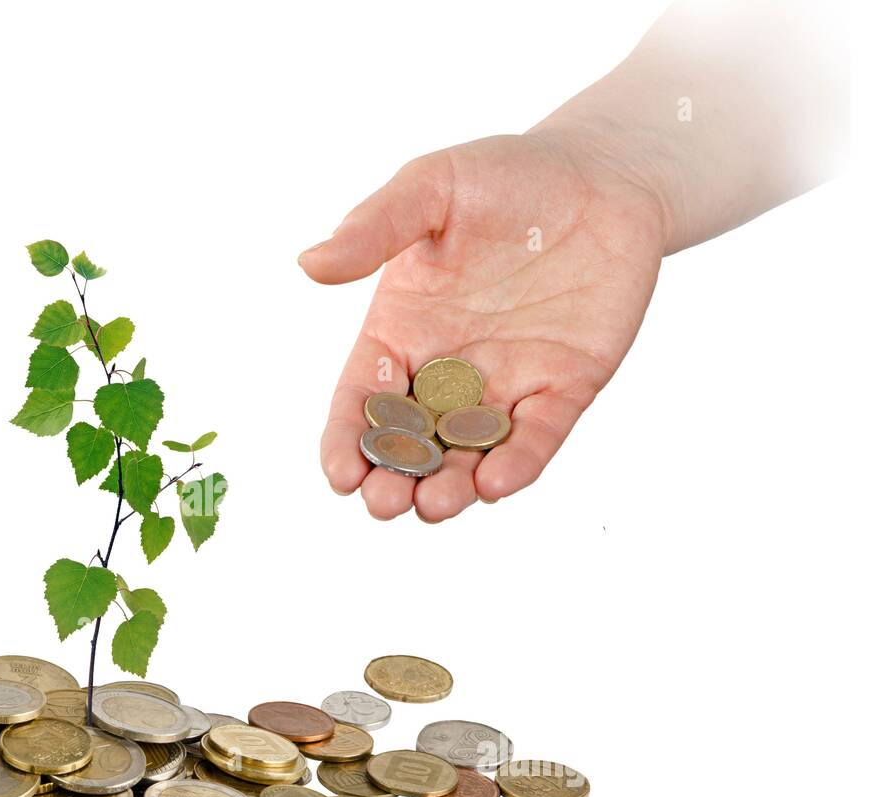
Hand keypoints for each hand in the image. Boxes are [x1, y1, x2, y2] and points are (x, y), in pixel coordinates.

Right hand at [301, 133, 666, 521]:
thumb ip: (374, 227)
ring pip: (467, 454)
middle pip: (411, 442)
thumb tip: (309, 263)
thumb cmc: (507, 175)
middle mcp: (447, 368)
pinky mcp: (563, 389)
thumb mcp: (432, 186)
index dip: (347, 439)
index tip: (340, 474)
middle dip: (394, 478)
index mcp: (402, 329)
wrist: (604, 174)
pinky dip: (516, 463)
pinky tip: (496, 481)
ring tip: (436, 504)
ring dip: (449, 486)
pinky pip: (535, 437)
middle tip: (386, 502)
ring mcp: (505, 384)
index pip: (364, 397)